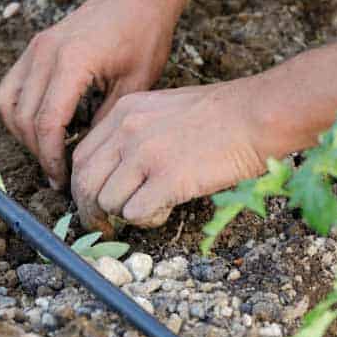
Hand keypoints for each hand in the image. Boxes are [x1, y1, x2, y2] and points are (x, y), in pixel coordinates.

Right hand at [0, 0, 179, 188]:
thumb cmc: (145, 35)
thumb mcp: (136, 84)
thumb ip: (106, 121)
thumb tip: (85, 156)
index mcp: (72, 61)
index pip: (47, 122)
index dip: (51, 157)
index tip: (63, 179)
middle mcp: (45, 53)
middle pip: (23, 117)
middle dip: (38, 151)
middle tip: (59, 172)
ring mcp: (35, 47)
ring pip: (7, 103)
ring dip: (23, 133)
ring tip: (49, 151)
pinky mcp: (35, 46)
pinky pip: (10, 86)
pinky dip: (18, 111)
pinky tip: (43, 125)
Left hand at [70, 78, 269, 232]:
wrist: (255, 115)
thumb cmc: (220, 115)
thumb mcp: (162, 109)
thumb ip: (133, 134)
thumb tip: (116, 172)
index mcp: (124, 112)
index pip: (82, 157)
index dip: (83, 188)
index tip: (94, 203)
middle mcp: (127, 131)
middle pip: (85, 183)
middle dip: (90, 212)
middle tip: (104, 227)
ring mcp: (146, 154)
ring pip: (107, 202)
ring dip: (124, 216)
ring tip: (151, 210)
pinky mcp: (168, 178)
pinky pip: (136, 213)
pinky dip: (147, 220)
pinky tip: (166, 209)